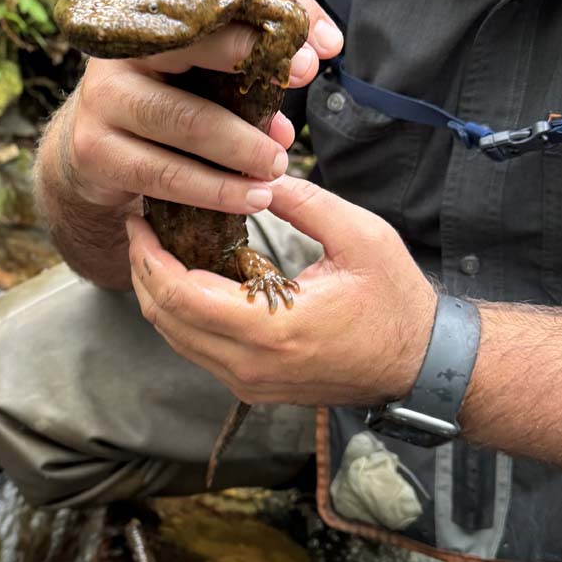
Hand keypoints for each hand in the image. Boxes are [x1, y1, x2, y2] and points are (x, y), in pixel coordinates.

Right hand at [56, 0, 343, 213]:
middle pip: (191, 58)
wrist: (94, 147)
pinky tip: (248, 199)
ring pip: (183, 122)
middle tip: (293, 126)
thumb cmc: (168, 93)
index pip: (208, 10)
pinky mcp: (96, 151)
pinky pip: (164, 174)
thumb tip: (326, 44)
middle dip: (255, 90)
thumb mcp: (208, 62)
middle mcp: (119, 50)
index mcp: (151, 15)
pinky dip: (213, 190)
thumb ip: (263, 38)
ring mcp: (101, 102)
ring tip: (277, 170)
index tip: (309, 64)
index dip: (261, 33)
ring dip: (240, 152)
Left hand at [125, 175, 437, 406]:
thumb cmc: (396, 300)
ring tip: (156, 248)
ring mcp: (250, 382)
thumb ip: (302, 201)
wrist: (422, 364)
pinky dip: (181, 315)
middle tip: (139, 229)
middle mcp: (251, 365)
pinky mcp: (253, 386)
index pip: (181, 296)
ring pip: (175, 339)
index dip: (149, 257)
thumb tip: (253, 175)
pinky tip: (187, 278)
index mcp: (273, 329)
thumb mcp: (358, 236)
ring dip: (157, 293)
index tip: (139, 221)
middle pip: (165, 319)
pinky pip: (197, 350)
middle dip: (142, 271)